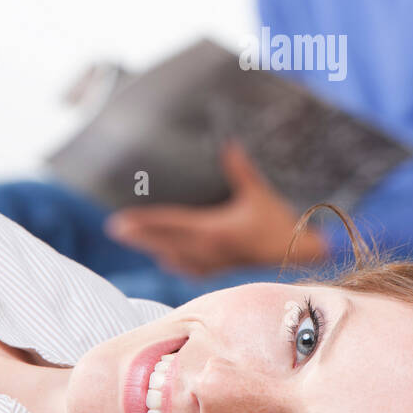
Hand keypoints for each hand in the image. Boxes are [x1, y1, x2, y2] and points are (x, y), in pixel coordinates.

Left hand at [104, 140, 328, 275]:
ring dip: (152, 247)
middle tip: (115, 229)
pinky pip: (190, 268)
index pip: (170, 225)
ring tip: (133, 240)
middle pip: (164, 242)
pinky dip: (175, 262)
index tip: (121, 220)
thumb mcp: (259, 193)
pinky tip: (166, 259)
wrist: (298, 254)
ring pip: (173, 257)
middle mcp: (208, 250)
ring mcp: (213, 262)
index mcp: (213, 231)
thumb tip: (229, 144)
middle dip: (139, 235)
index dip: (144, 222)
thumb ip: (240, 169)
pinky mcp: (221, 268)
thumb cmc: (278, 222)